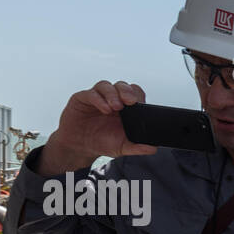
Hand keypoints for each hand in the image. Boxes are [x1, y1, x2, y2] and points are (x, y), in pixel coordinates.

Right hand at [36, 80, 156, 174]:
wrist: (79, 147)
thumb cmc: (102, 142)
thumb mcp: (122, 147)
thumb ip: (137, 147)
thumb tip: (153, 148)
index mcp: (124, 108)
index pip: (134, 93)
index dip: (137, 95)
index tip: (140, 105)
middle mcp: (111, 99)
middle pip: (122, 86)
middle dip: (127, 91)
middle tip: (130, 101)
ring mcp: (97, 97)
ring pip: (106, 86)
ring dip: (113, 94)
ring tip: (116, 107)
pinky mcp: (82, 98)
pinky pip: (91, 93)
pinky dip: (99, 99)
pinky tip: (105, 109)